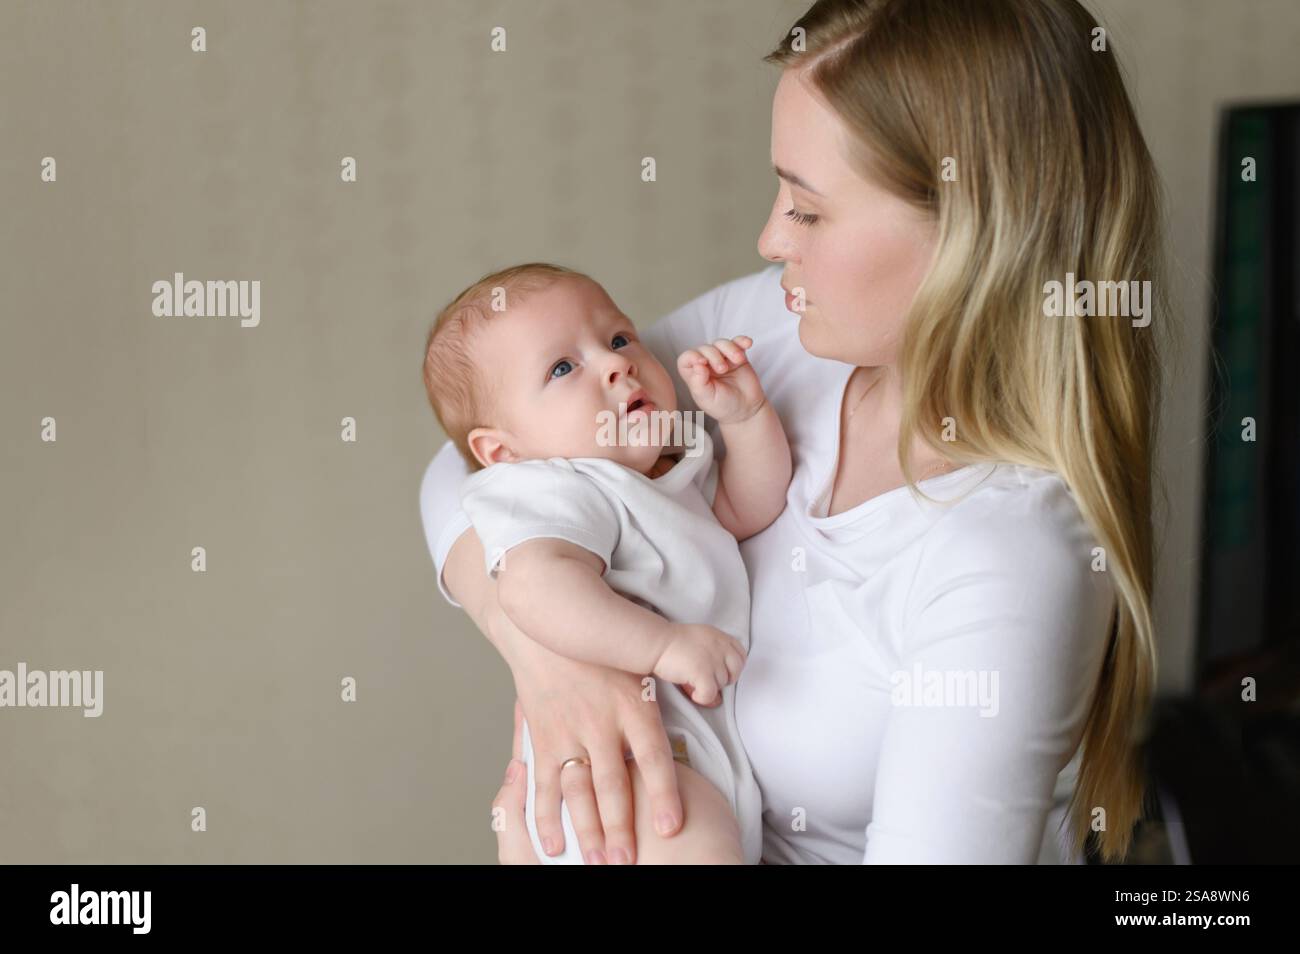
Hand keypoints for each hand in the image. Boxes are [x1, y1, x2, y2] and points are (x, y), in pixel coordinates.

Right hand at [490, 605, 684, 864]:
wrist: (543, 627)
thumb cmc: (601, 648)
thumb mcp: (643, 659)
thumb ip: (675, 678)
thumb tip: (712, 688)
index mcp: (633, 704)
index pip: (653, 756)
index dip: (664, 793)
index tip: (671, 827)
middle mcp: (600, 722)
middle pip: (613, 784)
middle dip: (620, 827)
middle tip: (627, 861)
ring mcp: (568, 731)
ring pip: (578, 789)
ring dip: (587, 829)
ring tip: (597, 861)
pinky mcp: (543, 737)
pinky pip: (543, 782)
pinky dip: (546, 816)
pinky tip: (554, 843)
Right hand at [652, 622, 746, 706]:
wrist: (656, 642)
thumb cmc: (672, 645)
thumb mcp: (697, 645)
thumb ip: (712, 663)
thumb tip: (718, 700)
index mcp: (719, 637)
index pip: (741, 654)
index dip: (733, 667)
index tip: (720, 671)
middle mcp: (720, 646)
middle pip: (735, 672)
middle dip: (722, 679)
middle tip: (706, 680)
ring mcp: (712, 659)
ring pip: (721, 685)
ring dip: (708, 687)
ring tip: (692, 683)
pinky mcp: (703, 672)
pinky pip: (710, 694)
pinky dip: (702, 698)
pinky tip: (692, 694)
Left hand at [677, 336, 766, 424]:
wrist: (745, 410)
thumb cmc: (722, 406)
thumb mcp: (707, 398)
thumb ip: (699, 383)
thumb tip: (697, 365)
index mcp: (694, 374)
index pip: (686, 358)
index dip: (692, 356)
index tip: (702, 362)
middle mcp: (706, 364)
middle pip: (705, 348)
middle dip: (714, 355)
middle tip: (723, 370)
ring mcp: (722, 358)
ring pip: (721, 343)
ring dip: (729, 348)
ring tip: (738, 360)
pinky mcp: (737, 356)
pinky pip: (738, 343)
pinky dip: (742, 341)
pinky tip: (747, 343)